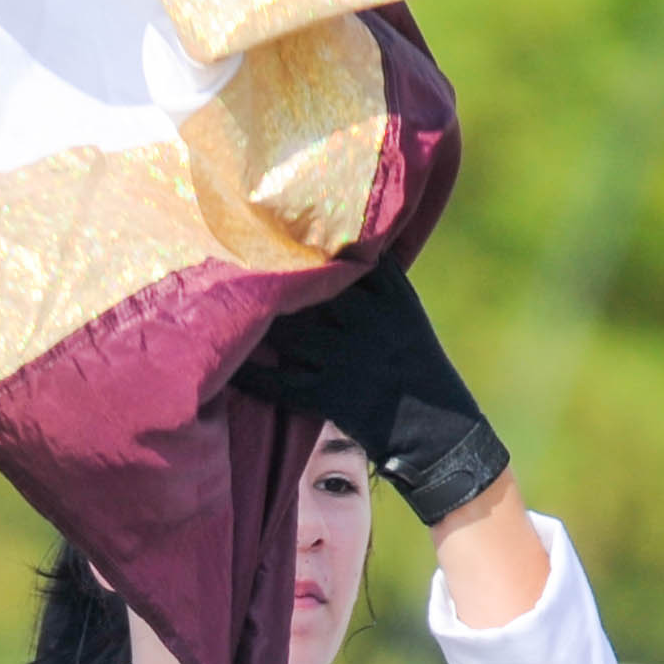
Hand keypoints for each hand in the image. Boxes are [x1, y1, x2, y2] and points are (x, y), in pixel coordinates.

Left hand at [235, 258, 508, 525]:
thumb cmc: (413, 365)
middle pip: (310, 288)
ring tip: (230, 309)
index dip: (310, 244)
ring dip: (258, 321)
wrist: (436, 431)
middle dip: (276, 278)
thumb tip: (329, 248)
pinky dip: (250, 374)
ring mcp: (348, 358)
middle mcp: (369, 321)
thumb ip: (373, 282)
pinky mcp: (329, 395)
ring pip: (288, 329)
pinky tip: (227, 365)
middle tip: (238, 265)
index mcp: (392, 296)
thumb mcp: (405, 313)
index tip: (278, 232)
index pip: (346, 257)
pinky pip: (277, 381)